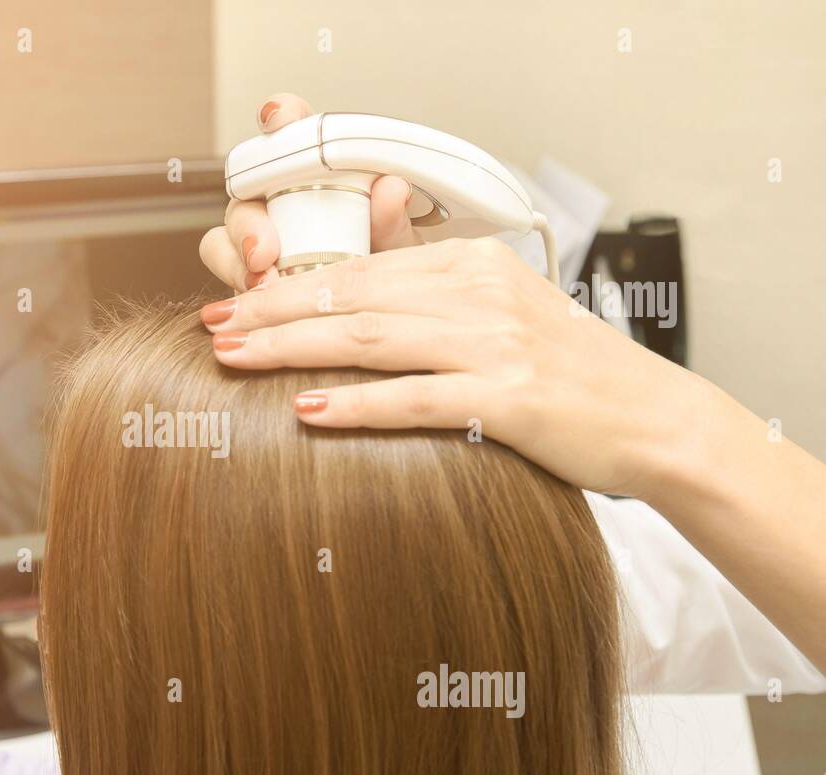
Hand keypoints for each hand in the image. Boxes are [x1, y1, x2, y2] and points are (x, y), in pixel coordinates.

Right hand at [198, 93, 421, 291]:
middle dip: (249, 219)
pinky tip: (260, 303)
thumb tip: (390, 188)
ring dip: (236, 258)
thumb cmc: (391, 277)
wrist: (386, 325)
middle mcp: (279, 203)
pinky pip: (227, 278)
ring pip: (223, 239)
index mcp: (316, 176)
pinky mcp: (245, 280)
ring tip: (262, 281)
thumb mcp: (401, 251)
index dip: (281, 118)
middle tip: (265, 248)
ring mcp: (257, 243)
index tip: (280, 117)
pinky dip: (238, 289)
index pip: (291, 132)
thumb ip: (394, 222)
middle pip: (245, 192)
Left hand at [200, 235, 723, 501]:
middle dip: (271, 312)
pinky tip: (306, 412)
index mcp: (471, 264)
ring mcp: (495, 343)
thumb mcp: (500, 312)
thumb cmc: (567, 373)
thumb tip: (355, 291)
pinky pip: (417, 398)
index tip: (232, 304)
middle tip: (213, 327)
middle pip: (352, 296)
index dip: (286, 287)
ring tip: (235, 358)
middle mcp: (479, 293)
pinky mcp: (510, 397)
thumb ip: (431, 294)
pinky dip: (357, 404)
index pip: (360, 270)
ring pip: (371, 338)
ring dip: (294, 347)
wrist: (652, 419)